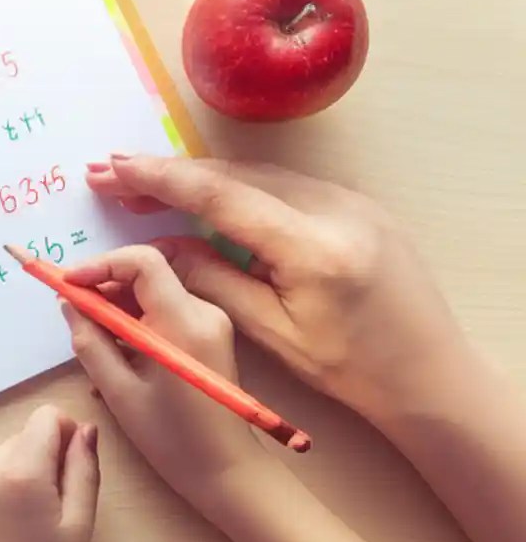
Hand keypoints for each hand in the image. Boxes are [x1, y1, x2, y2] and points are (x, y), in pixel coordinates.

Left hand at [0, 405, 99, 541]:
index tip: (71, 471)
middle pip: (30, 432)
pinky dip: (6, 476)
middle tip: (52, 504)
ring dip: (26, 468)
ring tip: (30, 512)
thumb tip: (86, 429)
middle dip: (47, 457)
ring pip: (12, 446)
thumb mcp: (79, 522)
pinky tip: (11, 512)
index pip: (47, 416)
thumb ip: (84, 469)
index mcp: (21, 470)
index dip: (68, 436)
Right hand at [61, 245, 278, 503]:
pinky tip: (115, 353)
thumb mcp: (120, 391)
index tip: (68, 283)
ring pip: (152, 293)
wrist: (226, 469)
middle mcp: (202, 312)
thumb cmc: (172, 439)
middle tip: (71, 310)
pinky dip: (134, 322)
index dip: (100, 265)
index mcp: (183, 323)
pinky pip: (163, 312)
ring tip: (90, 339)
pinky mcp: (208, 334)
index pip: (143, 263)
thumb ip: (90, 342)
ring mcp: (209, 322)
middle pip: (147, 275)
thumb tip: (68, 303)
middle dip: (104, 286)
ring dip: (117, 307)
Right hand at [86, 154, 461, 417]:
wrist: (433, 374)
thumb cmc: (353, 370)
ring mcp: (352, 200)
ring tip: (139, 184)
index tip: (116, 168)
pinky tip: (200, 196)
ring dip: (197, 178)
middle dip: (167, 173)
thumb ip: (214, 281)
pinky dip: (235, 187)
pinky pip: (282, 185)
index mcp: (313, 248)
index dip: (161, 180)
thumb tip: (161, 245)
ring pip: (256, 175)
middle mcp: (336, 208)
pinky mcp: (357, 205)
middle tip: (108, 173)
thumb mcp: (273, 333)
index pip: (222, 196)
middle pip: (235, 175)